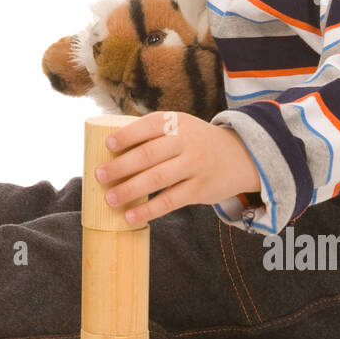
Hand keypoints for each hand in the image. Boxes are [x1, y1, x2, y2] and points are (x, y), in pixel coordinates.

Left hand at [93, 111, 260, 223]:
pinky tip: (131, 216)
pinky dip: (149, 210)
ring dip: (130, 190)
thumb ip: (151, 136)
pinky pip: (170, 201)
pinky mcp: (199, 189)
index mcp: (176, 122)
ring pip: (157, 179)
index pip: (148, 126)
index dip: (127, 135)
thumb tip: (109, 153)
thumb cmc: (195, 142)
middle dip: (120, 166)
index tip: (108, 146)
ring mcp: (194, 166)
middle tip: (99, 176)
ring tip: (110, 199)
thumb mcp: (179, 128)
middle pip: (148, 154)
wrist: (240, 156)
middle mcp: (186, 141)